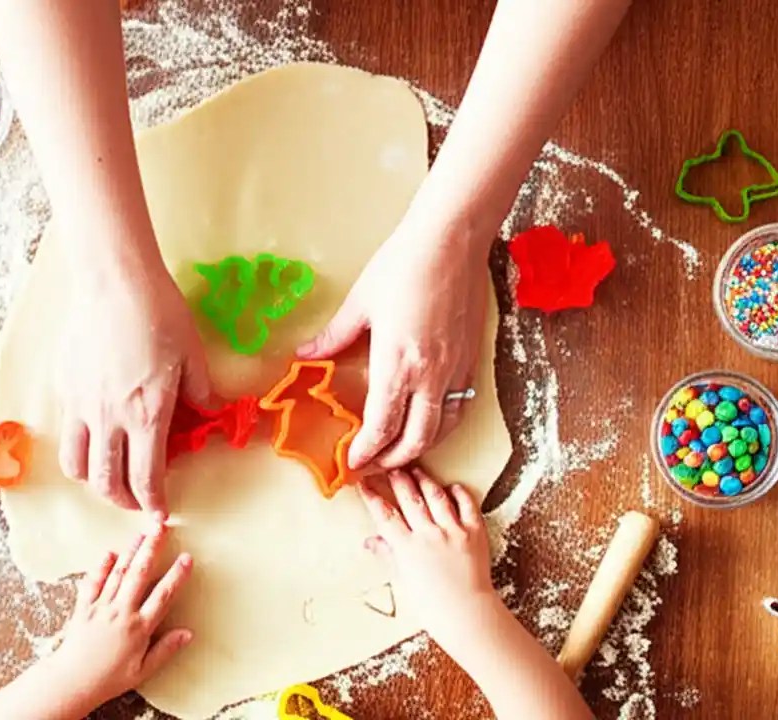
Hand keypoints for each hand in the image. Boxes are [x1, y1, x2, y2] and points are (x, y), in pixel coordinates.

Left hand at [51, 526, 194, 708]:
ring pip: (118, 572)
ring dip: (131, 551)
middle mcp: (121, 612)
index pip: (162, 595)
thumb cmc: (109, 679)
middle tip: (161, 527)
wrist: (72, 682)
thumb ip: (165, 649)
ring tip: (142, 533)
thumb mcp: (143, 670)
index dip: (176, 575)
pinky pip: (93, 581)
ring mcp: (101, 607)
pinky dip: (101, 566)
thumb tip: (187, 633)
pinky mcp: (84, 607)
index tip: (187, 558)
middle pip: (139, 573)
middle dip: (152, 548)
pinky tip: (110, 553)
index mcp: (139, 628)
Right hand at [57, 257, 210, 514]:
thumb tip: (210, 409)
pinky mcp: (64, 389)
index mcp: (147, 416)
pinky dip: (79, 447)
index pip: (146, 478)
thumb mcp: (192, 354)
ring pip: (77, 465)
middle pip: (107, 482)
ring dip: (93, 480)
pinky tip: (92, 436)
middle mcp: (109, 419)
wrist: (114, 281)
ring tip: (107, 476)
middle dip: (123, 501)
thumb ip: (200, 391)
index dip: (153, 503)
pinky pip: (66, 432)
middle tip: (136, 501)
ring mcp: (80, 406)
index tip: (160, 512)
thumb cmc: (159, 313)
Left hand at [297, 224, 488, 469]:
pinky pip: (461, 406)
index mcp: (398, 363)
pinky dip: (445, 425)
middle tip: (373, 467)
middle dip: (393, 460)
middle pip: (415, 439)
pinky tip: (431, 423)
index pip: (382, 426)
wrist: (453, 240)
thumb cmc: (404, 264)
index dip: (366, 451)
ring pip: (443, 428)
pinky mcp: (472, 358)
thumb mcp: (360, 302)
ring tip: (400, 452)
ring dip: (421, 447)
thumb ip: (334, 336)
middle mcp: (431, 374)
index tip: (352, 462)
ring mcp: (456, 368)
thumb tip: (305, 355)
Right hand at [359, 468, 496, 646]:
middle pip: (409, 498)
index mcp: (407, 547)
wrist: (466, 614)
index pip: (385, 514)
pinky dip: (458, 492)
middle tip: (391, 467)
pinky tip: (452, 487)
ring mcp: (452, 531)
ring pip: (435, 495)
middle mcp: (429, 534)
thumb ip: (388, 554)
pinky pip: (466, 504)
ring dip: (424, 480)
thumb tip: (370, 542)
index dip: (372, 496)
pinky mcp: (474, 532)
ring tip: (416, 470)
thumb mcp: (404, 578)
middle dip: (397, 479)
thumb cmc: (432, 604)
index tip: (364, 483)